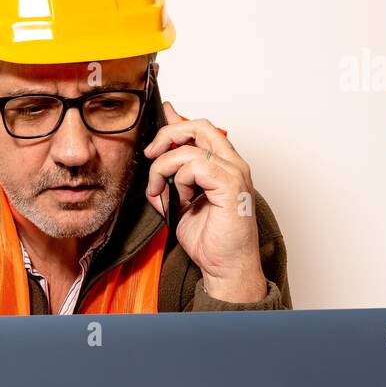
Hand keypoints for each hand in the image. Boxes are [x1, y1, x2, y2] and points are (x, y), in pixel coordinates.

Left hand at [142, 101, 266, 302]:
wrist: (225, 267)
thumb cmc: (209, 240)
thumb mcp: (179, 203)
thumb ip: (170, 182)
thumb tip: (156, 168)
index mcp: (223, 166)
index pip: (201, 130)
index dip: (177, 122)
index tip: (162, 119)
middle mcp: (232, 164)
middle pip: (199, 126)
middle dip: (167, 135)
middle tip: (151, 154)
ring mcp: (234, 173)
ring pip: (189, 148)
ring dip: (165, 168)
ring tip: (163, 192)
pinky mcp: (231, 185)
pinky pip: (195, 166)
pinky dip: (179, 181)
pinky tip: (181, 199)